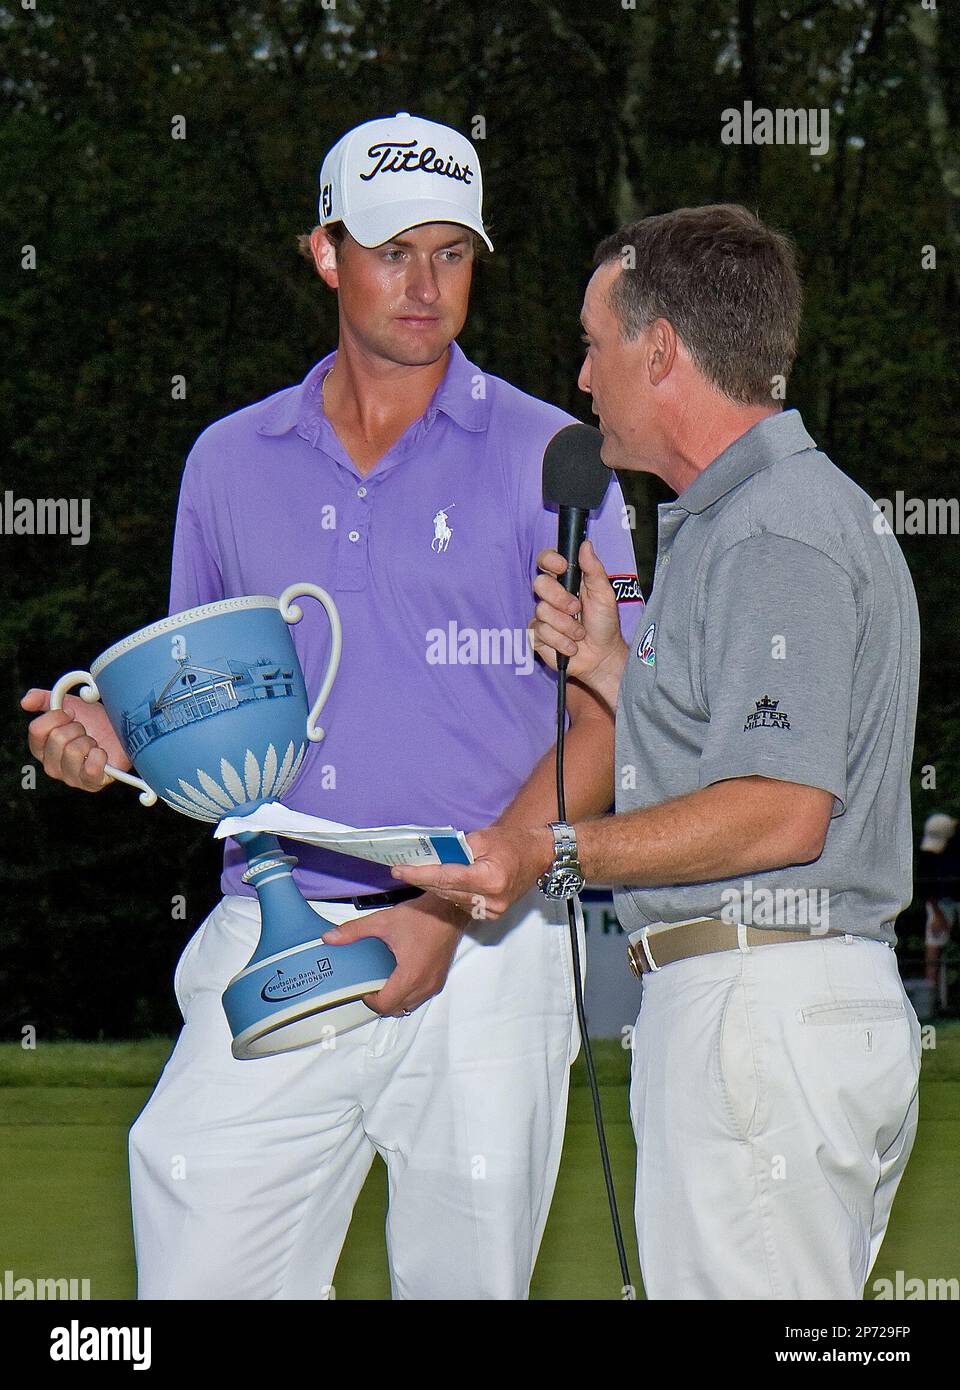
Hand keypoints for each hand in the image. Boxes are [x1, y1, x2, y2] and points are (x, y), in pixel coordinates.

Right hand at [21, 687, 130, 792]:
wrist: (123, 734)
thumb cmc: (95, 723)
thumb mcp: (70, 704)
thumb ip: (44, 699)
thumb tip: (25, 702)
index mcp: (42, 748)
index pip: (36, 730)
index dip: (57, 716)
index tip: (72, 713)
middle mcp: (52, 766)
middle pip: (57, 738)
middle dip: (77, 728)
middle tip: (87, 731)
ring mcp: (71, 778)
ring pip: (73, 751)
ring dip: (89, 741)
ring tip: (95, 743)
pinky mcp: (91, 784)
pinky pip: (90, 769)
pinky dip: (99, 756)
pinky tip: (102, 752)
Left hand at [319, 894, 463, 1016]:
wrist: (450, 909)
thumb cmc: (421, 916)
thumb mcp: (383, 921)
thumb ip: (354, 931)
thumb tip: (329, 938)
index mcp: (410, 975)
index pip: (385, 1005)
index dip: (369, 1000)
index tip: (363, 986)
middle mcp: (424, 985)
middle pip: (397, 1009)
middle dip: (381, 1001)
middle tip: (370, 983)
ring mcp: (434, 983)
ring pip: (409, 1005)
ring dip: (395, 999)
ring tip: (384, 979)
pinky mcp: (439, 979)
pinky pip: (420, 997)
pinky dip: (408, 993)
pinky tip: (400, 975)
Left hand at [390, 824, 554, 920]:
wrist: (538, 856)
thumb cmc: (511, 842)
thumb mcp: (482, 837)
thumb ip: (456, 849)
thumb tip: (431, 857)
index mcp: (489, 878)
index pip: (446, 878)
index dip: (419, 874)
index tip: (399, 870)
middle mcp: (491, 899)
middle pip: (446, 891)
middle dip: (422, 880)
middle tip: (401, 870)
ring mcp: (492, 910)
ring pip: (451, 899)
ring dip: (434, 887)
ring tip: (417, 874)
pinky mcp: (491, 914)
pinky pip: (462, 904)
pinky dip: (449, 893)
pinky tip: (440, 883)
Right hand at [532, 539, 628, 707]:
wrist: (602, 656)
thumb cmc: (604, 623)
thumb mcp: (604, 594)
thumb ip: (594, 569)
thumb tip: (585, 544)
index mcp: (565, 580)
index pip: (546, 560)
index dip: (549, 560)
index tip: (562, 567)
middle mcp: (551, 596)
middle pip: (539, 584)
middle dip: (561, 599)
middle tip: (577, 609)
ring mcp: (542, 616)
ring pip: (543, 612)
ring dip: (567, 626)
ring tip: (579, 633)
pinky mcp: (537, 636)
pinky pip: (541, 633)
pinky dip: (561, 642)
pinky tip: (571, 646)